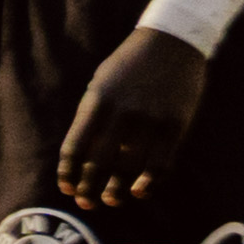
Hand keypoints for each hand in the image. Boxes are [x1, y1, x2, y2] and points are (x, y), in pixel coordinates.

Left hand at [53, 30, 210, 216]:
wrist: (173, 41)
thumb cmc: (131, 64)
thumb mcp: (102, 84)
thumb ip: (93, 117)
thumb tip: (85, 156)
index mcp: (97, 102)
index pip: (75, 148)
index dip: (69, 173)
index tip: (67, 189)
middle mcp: (121, 113)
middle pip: (99, 163)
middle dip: (89, 188)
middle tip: (87, 203)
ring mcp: (150, 120)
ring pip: (129, 168)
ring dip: (117, 190)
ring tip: (112, 200)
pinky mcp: (175, 125)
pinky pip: (160, 163)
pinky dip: (149, 182)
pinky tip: (141, 191)